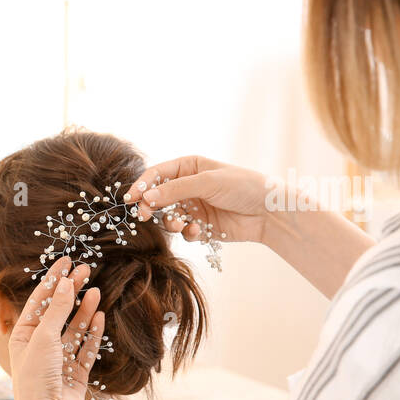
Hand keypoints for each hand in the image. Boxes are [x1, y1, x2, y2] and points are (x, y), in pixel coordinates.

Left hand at [7, 256, 108, 399]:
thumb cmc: (37, 376)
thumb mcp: (44, 337)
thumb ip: (58, 310)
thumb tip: (66, 282)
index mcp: (22, 336)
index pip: (39, 301)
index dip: (53, 280)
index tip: (66, 260)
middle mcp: (39, 347)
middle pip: (58, 312)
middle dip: (71, 291)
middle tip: (86, 270)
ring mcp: (58, 360)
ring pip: (74, 329)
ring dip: (84, 310)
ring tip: (96, 290)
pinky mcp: (74, 374)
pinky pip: (86, 348)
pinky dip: (93, 332)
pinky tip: (100, 315)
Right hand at [125, 156, 282, 245]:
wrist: (270, 212)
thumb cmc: (243, 186)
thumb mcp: (208, 182)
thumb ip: (175, 190)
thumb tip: (146, 198)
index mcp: (189, 167)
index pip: (157, 174)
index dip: (142, 185)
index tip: (130, 199)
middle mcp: (187, 186)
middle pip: (157, 197)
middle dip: (150, 207)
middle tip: (144, 216)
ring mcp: (193, 207)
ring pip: (167, 217)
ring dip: (170, 222)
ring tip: (179, 225)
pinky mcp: (200, 226)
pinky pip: (183, 231)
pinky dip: (187, 232)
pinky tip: (200, 231)